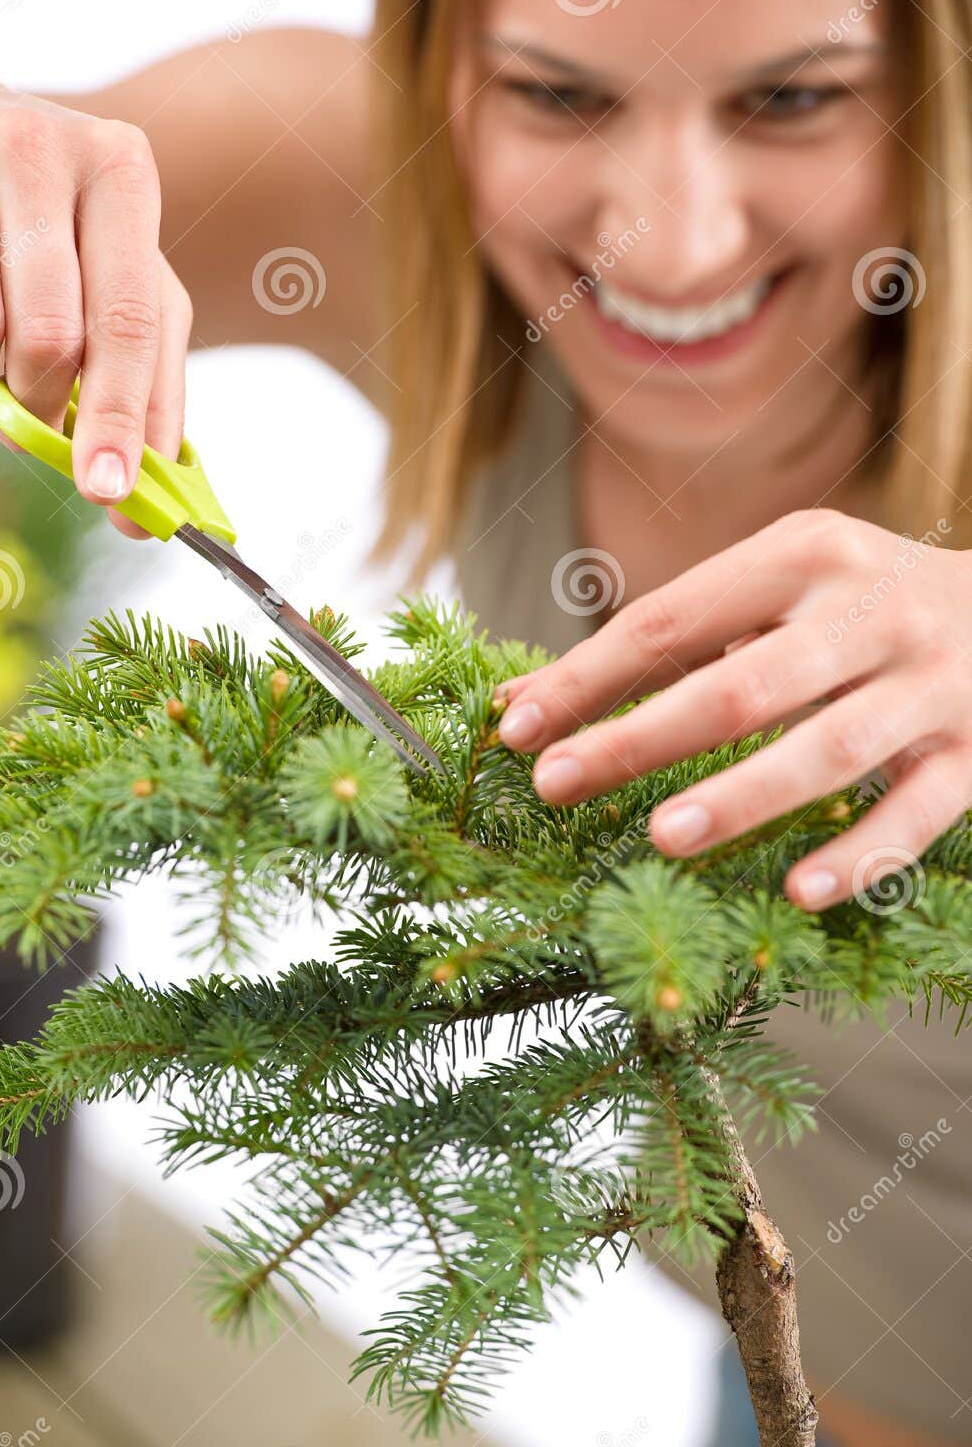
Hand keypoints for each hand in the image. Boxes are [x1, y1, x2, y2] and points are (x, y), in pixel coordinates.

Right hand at [0, 61, 192, 535]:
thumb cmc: (56, 226)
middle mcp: (40, 146)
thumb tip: (144, 511)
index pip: (128, 318)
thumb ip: (149, 390)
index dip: (119, 416)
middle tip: (28, 420)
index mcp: (120, 170)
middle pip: (47, 333)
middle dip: (37, 405)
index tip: (107, 491)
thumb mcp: (124, 284)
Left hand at [497, 509, 971, 910]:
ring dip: (743, 796)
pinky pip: (917, 813)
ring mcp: (930, 685)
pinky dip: (860, 855)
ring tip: (661, 837)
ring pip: (829, 750)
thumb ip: (670, 639)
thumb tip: (525, 704)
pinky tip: (799, 891)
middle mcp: (870, 612)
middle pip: (741, 684)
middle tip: (555, 782)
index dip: (590, 677)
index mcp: (804, 555)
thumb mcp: (778, 586)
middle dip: (640, 737)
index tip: (515, 729)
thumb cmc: (862, 604)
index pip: (673, 618)